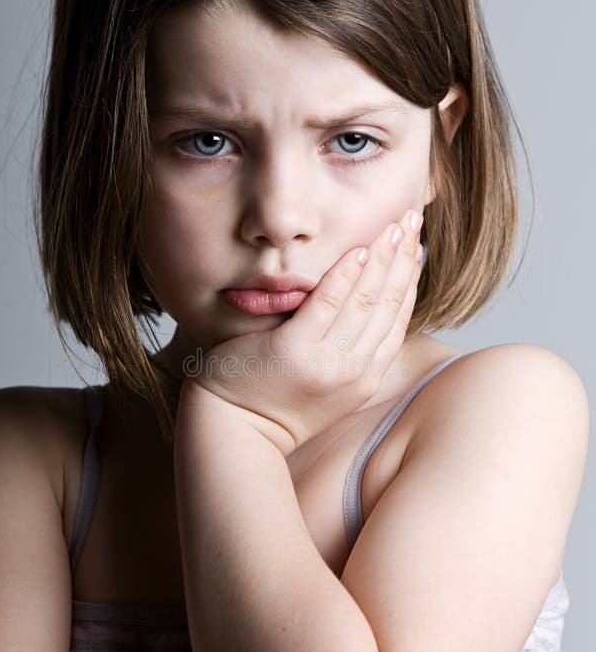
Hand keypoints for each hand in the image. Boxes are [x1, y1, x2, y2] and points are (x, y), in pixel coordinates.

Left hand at [180, 209, 423, 454]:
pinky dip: (345, 276)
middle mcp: (354, 370)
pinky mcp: (294, 351)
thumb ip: (349, 348)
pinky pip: (326, 305)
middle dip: (403, 257)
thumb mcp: (327, 382)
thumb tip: (365, 303)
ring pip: (365, 301)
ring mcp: (326, 362)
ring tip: (394, 225)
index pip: (397, 316)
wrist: (235, 431)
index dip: (409, 277)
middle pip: (388, 303)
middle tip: (412, 219)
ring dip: (383, 258)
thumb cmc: (274, 401)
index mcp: (365, 375)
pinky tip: (357, 251)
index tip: (416, 245)